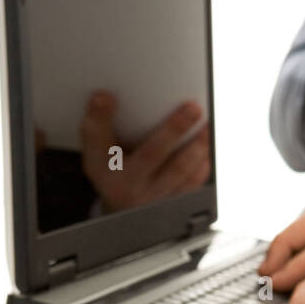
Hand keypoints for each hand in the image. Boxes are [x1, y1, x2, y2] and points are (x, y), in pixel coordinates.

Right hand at [79, 92, 211, 211]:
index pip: (99, 142)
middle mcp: (128, 188)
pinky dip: (201, 165)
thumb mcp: (98, 153)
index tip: (105, 95)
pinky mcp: (172, 205)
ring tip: (206, 125)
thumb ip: (99, 126)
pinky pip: (191, 186)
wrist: (124, 208)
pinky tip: (206, 146)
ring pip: (177, 173)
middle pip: (150, 156)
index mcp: (105, 170)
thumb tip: (104, 96)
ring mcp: (152, 200)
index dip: (100, 119)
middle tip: (192, 107)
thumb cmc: (114, 170)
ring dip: (195, 147)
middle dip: (172, 130)